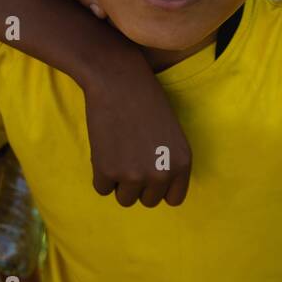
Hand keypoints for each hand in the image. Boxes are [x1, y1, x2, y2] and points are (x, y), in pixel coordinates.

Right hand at [83, 58, 191, 207]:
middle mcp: (162, 174)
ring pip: (124, 199)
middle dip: (137, 184)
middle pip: (147, 200)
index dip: (159, 187)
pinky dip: (100, 173)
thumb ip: (168, 163)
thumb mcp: (171, 133)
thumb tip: (153, 191)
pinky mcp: (108, 171)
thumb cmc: (144, 101)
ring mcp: (134, 175)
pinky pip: (102, 188)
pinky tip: (104, 148)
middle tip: (129, 155)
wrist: (118, 81)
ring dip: (118, 181)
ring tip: (118, 151)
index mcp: (182, 163)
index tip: (148, 173)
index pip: (173, 198)